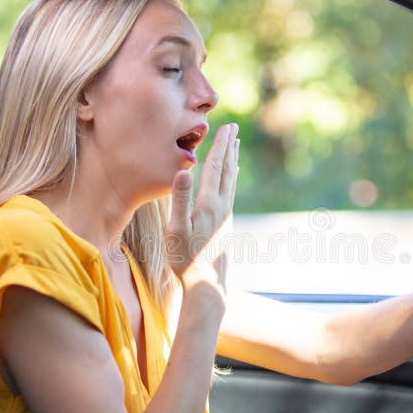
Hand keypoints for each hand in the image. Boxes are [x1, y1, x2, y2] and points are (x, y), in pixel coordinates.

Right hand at [166, 123, 239, 289]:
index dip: (220, 146)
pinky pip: (229, 194)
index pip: (215, 167)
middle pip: (227, 170)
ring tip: (235, 147)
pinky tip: (230, 179)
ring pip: (230, 182)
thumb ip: (179, 199)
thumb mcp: (176, 229)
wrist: (207, 285)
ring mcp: (225, 216)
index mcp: (209, 204)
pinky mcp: (225, 225)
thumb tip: (183, 171)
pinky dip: (230, 179)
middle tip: (234, 128)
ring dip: (232, 162)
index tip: (226, 127)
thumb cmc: (186, 259)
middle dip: (229, 148)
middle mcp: (222, 207)